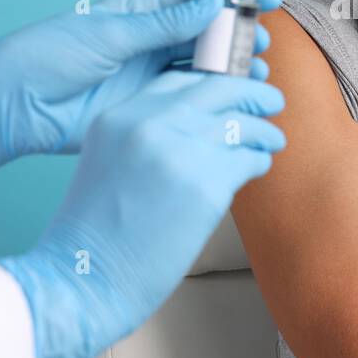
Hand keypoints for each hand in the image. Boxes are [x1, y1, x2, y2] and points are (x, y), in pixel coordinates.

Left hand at [0, 0, 281, 197]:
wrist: (14, 105)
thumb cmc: (48, 56)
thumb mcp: (110, 33)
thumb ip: (165, 23)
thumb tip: (213, 2)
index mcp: (139, 11)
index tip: (265, 0)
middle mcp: (149, 41)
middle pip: (207, 33)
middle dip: (239, 37)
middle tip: (259, 46)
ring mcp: (150, 76)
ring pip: (203, 68)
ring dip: (231, 70)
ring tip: (253, 76)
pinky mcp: (147, 109)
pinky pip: (189, 101)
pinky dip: (214, 99)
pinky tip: (234, 102)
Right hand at [0, 70, 285, 357]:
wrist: (84, 278)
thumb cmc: (95, 231)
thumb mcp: (107, 160)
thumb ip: (146, 133)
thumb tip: (202, 123)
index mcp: (120, 115)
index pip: (180, 79)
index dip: (215, 80)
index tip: (235, 87)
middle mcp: (150, 124)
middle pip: (218, 89)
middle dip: (252, 92)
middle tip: (270, 100)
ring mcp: (179, 153)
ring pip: (242, 123)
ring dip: (264, 130)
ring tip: (273, 138)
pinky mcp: (205, 186)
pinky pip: (248, 160)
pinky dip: (260, 161)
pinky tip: (259, 166)